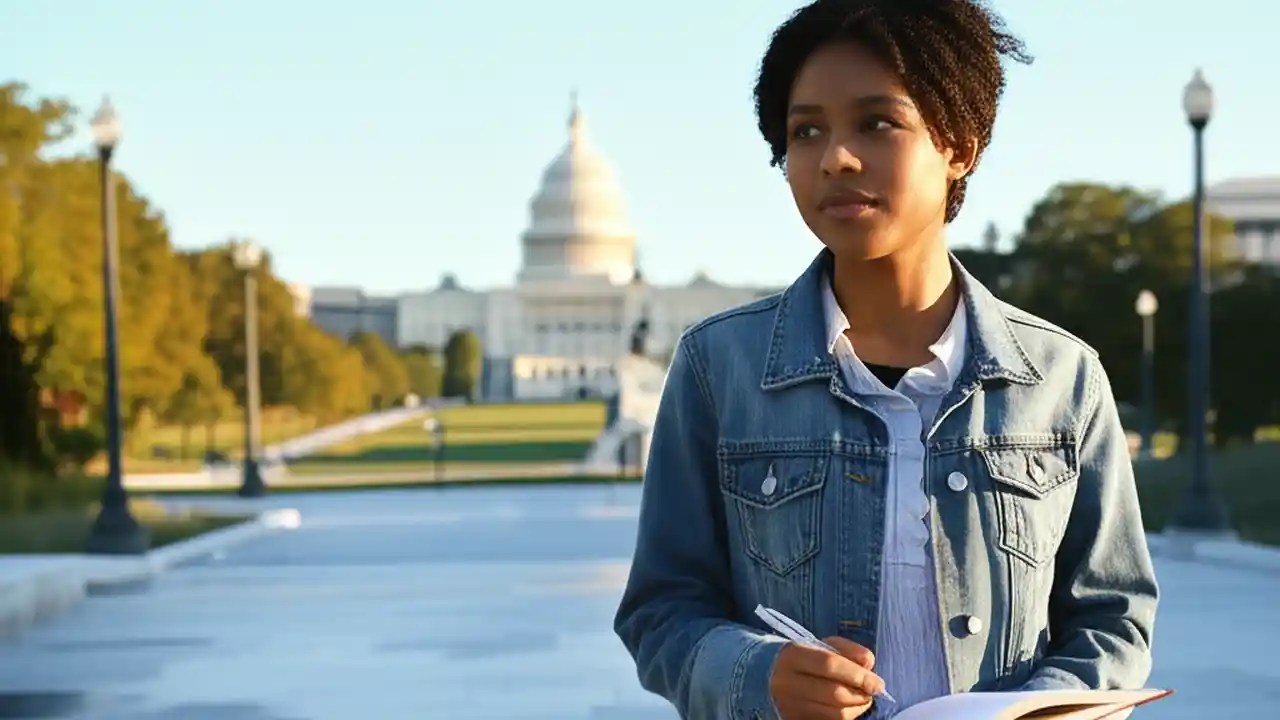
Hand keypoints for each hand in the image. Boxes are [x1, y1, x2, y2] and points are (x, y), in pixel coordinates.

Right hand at [769, 636, 884, 719]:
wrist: (768, 676)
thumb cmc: (804, 658)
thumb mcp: (822, 645)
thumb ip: (848, 650)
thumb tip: (869, 663)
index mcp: (793, 655)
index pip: (830, 665)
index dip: (857, 675)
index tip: (878, 682)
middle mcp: (787, 682)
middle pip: (834, 693)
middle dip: (861, 694)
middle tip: (872, 691)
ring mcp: (789, 705)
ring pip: (834, 713)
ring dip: (856, 708)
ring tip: (862, 699)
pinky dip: (845, 717)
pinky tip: (849, 708)